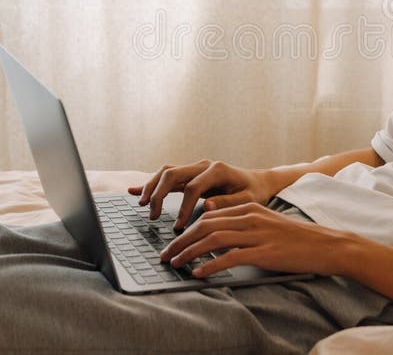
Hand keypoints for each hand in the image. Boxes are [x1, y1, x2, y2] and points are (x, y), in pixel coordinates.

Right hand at [127, 160, 282, 228]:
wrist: (258, 182)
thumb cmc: (254, 192)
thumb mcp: (249, 200)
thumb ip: (228, 203)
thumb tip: (206, 205)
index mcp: (217, 170)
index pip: (193, 187)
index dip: (183, 207)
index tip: (179, 226)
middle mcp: (203, 165)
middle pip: (172, 174)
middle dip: (158, 194)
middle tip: (153, 216)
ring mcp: (195, 168)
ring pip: (166, 172)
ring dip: (151, 187)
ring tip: (142, 205)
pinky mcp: (190, 175)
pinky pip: (166, 176)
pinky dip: (150, 183)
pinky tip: (134, 191)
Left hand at [158, 203, 357, 277]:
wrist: (326, 245)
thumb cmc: (297, 239)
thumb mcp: (267, 225)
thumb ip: (244, 226)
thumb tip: (216, 237)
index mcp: (250, 208)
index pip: (208, 215)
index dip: (186, 229)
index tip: (173, 243)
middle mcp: (251, 217)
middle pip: (206, 225)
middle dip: (181, 241)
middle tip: (165, 255)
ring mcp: (258, 234)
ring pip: (213, 238)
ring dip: (190, 252)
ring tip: (175, 264)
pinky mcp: (265, 252)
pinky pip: (230, 257)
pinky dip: (210, 264)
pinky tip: (199, 272)